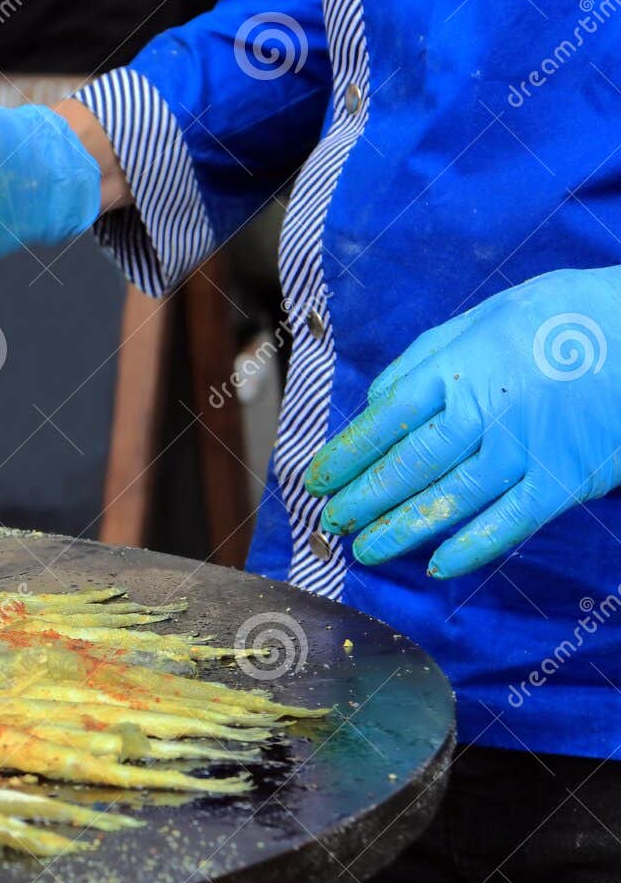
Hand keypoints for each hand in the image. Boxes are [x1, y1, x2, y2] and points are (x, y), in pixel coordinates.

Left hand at [306, 267, 620, 577]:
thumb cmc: (565, 319)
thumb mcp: (488, 317)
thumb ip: (429, 357)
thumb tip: (379, 399)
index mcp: (459, 368)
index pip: (384, 420)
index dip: (344, 454)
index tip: (316, 479)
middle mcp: (483, 413)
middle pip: (407, 466)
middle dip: (361, 500)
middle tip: (330, 523)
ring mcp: (523, 450)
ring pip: (446, 500)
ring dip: (400, 530)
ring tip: (366, 551)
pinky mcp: (561, 480)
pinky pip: (507, 523)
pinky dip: (470, 547)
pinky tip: (437, 565)